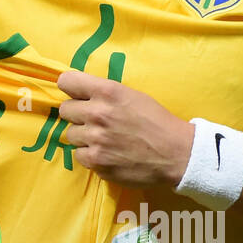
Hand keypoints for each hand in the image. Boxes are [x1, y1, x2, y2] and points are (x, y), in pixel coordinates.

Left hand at [56, 71, 194, 187]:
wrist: (177, 154)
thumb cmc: (156, 121)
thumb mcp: (132, 95)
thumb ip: (104, 93)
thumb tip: (80, 93)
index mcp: (107, 92)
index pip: (66, 81)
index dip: (70, 88)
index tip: (76, 95)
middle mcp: (97, 113)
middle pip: (65, 110)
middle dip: (77, 115)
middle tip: (95, 121)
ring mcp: (95, 139)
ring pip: (70, 134)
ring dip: (83, 137)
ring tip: (104, 139)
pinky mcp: (96, 161)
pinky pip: (79, 155)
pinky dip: (90, 155)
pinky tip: (107, 153)